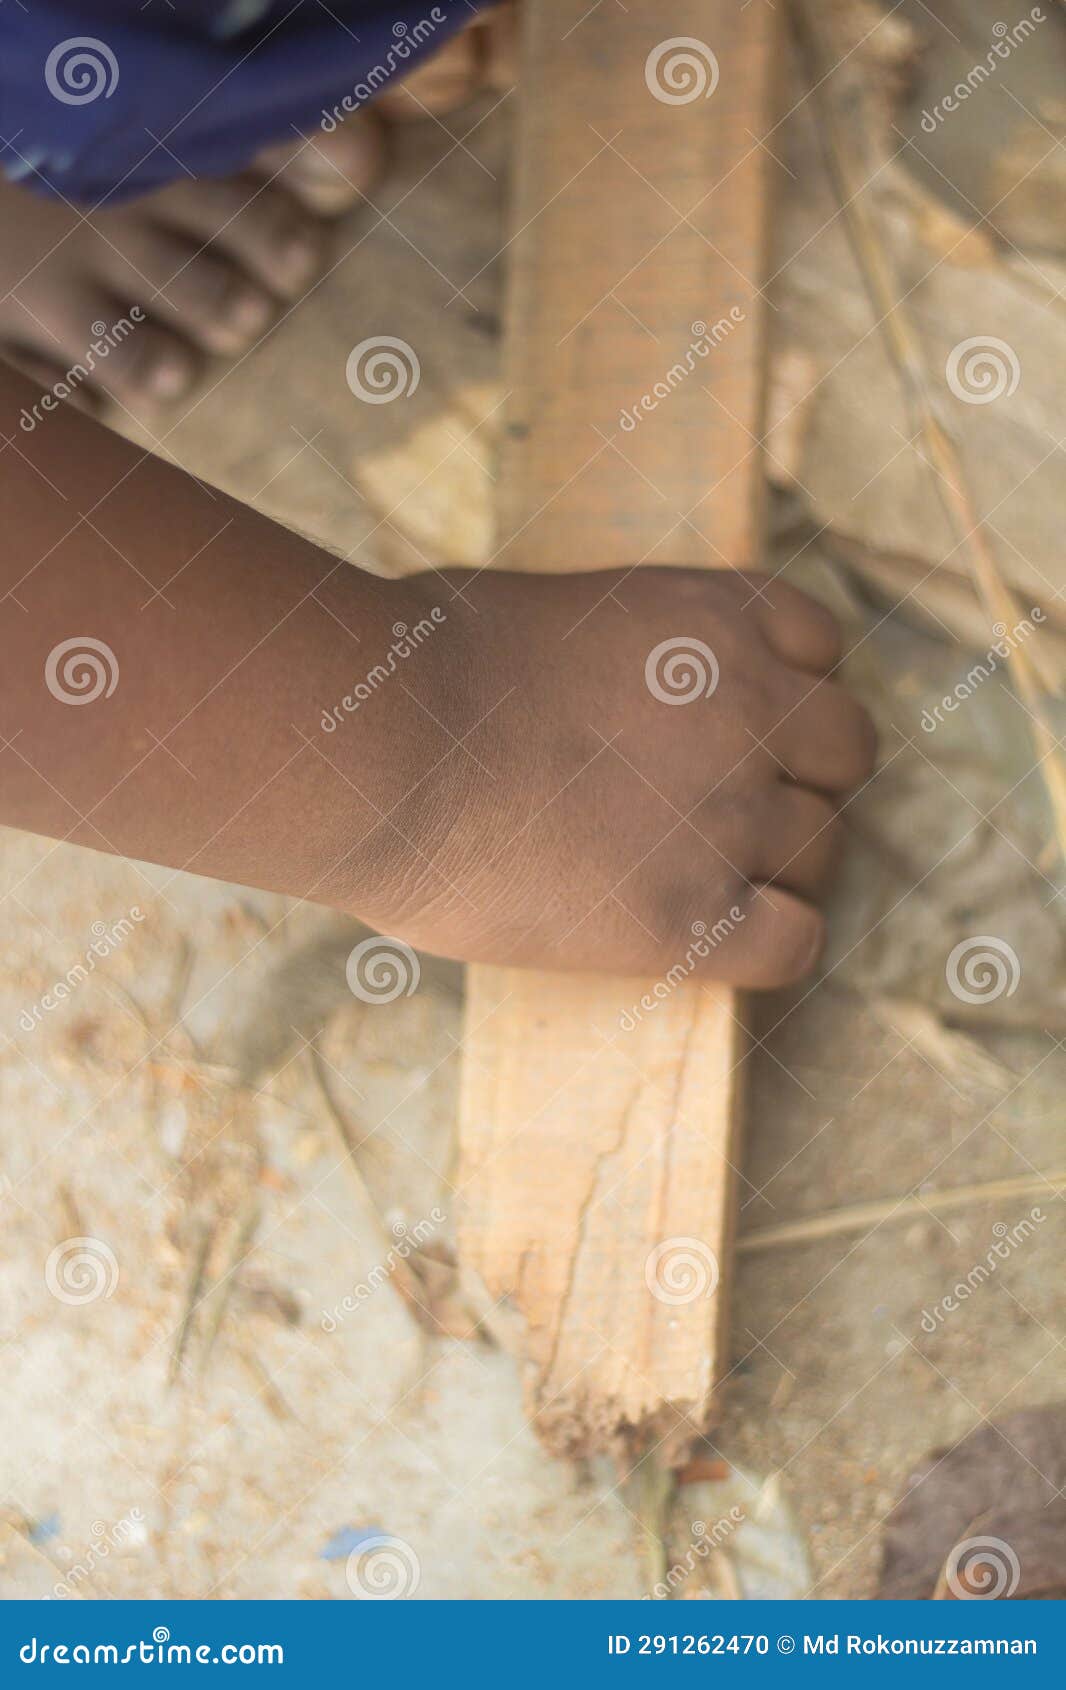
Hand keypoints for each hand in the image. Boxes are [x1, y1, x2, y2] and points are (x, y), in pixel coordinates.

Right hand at [350, 565, 875, 986]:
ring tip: (697, 880)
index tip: (742, 723)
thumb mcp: (544, 609)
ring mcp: (731, 817)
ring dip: (778, 866)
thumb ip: (616, 645)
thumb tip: (602, 680)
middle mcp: (751, 710)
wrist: (384, 750)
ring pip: (825, 852)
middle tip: (725, 810)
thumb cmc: (421, 667)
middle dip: (799, 779)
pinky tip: (705, 938)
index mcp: (715, 619)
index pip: (821, 646)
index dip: (785, 691)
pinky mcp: (694, 918)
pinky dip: (770, 943)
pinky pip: (797, 942)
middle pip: (846, 754)